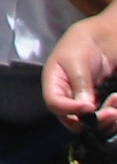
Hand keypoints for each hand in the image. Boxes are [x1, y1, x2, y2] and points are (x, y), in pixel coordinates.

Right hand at [43, 14, 116, 130]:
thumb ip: (80, 83)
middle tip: (111, 112)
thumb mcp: (77, 59)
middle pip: (74, 121)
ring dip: (108, 120)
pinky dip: (114, 116)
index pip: (54, 105)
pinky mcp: (100, 105)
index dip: (70, 110)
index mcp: (54, 84)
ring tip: (116, 103)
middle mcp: (68, 98)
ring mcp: (84, 103)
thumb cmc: (83, 43)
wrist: (104, 38)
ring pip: (92, 125)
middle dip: (94, 121)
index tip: (89, 107)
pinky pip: (105, 120)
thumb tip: (86, 109)